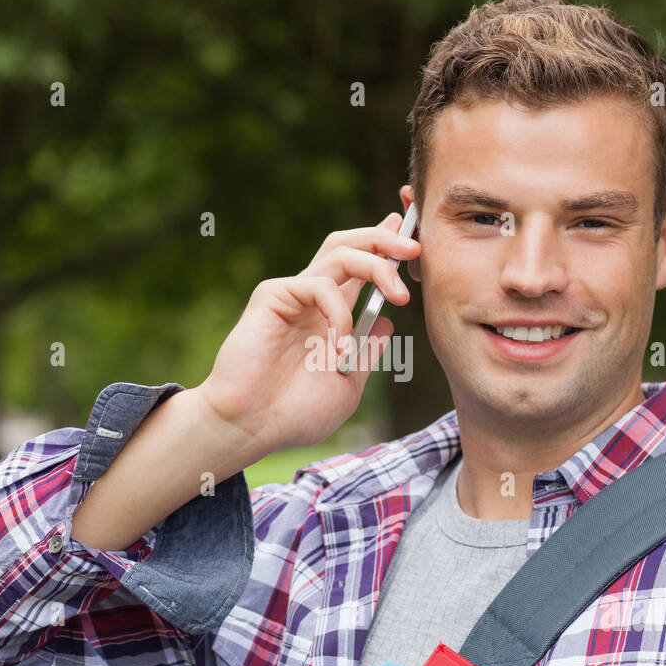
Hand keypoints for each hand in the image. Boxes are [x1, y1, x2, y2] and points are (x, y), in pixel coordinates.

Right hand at [194, 211, 419, 451]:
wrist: (250, 427)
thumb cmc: (294, 414)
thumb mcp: (347, 386)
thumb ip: (367, 354)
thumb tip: (388, 322)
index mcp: (331, 315)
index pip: (360, 268)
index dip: (385, 248)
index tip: (414, 243)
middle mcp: (313, 298)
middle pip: (350, 245)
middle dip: (385, 239)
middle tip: (414, 247)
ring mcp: (293, 294)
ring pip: (339, 252)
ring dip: (376, 264)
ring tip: (399, 293)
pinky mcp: (273, 296)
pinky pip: (320, 285)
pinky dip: (341, 314)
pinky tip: (339, 349)